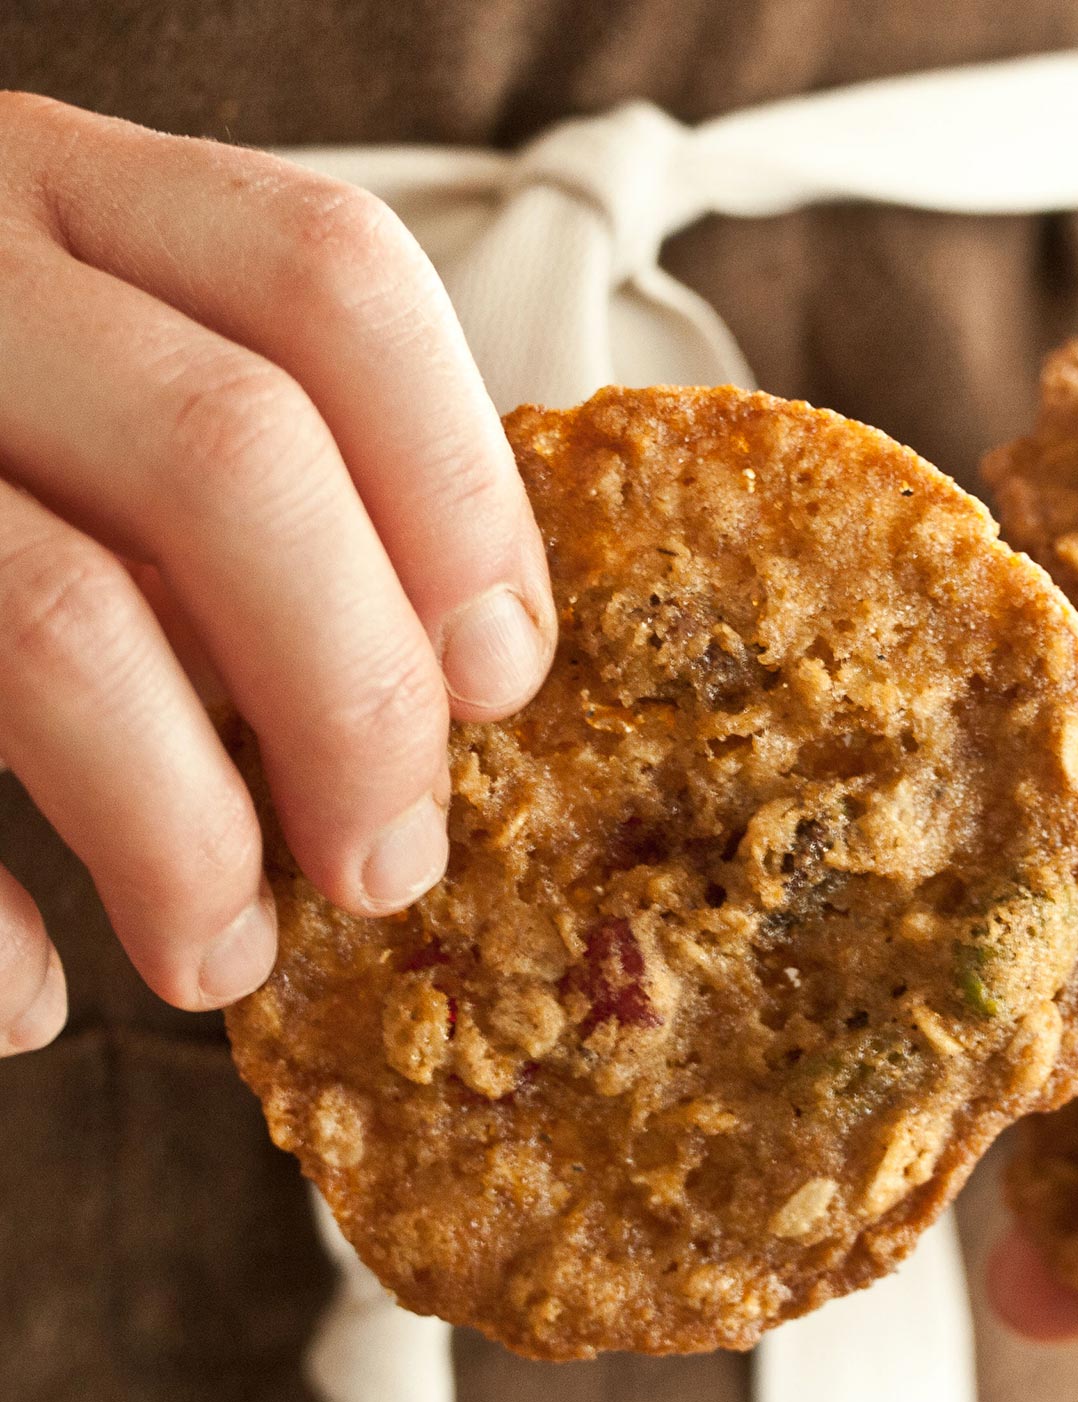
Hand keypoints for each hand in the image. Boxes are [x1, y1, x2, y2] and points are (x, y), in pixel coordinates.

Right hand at [0, 93, 555, 1046]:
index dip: (456, 495)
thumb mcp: (83, 363)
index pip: (334, 286)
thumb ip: (240, 459)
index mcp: (68, 193)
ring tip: (222, 954)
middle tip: (390, 864)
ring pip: (56, 619)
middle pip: (235, 459)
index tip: (498, 678)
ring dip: (180, 833)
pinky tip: (34, 998)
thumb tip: (451, 672)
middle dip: (353, 699)